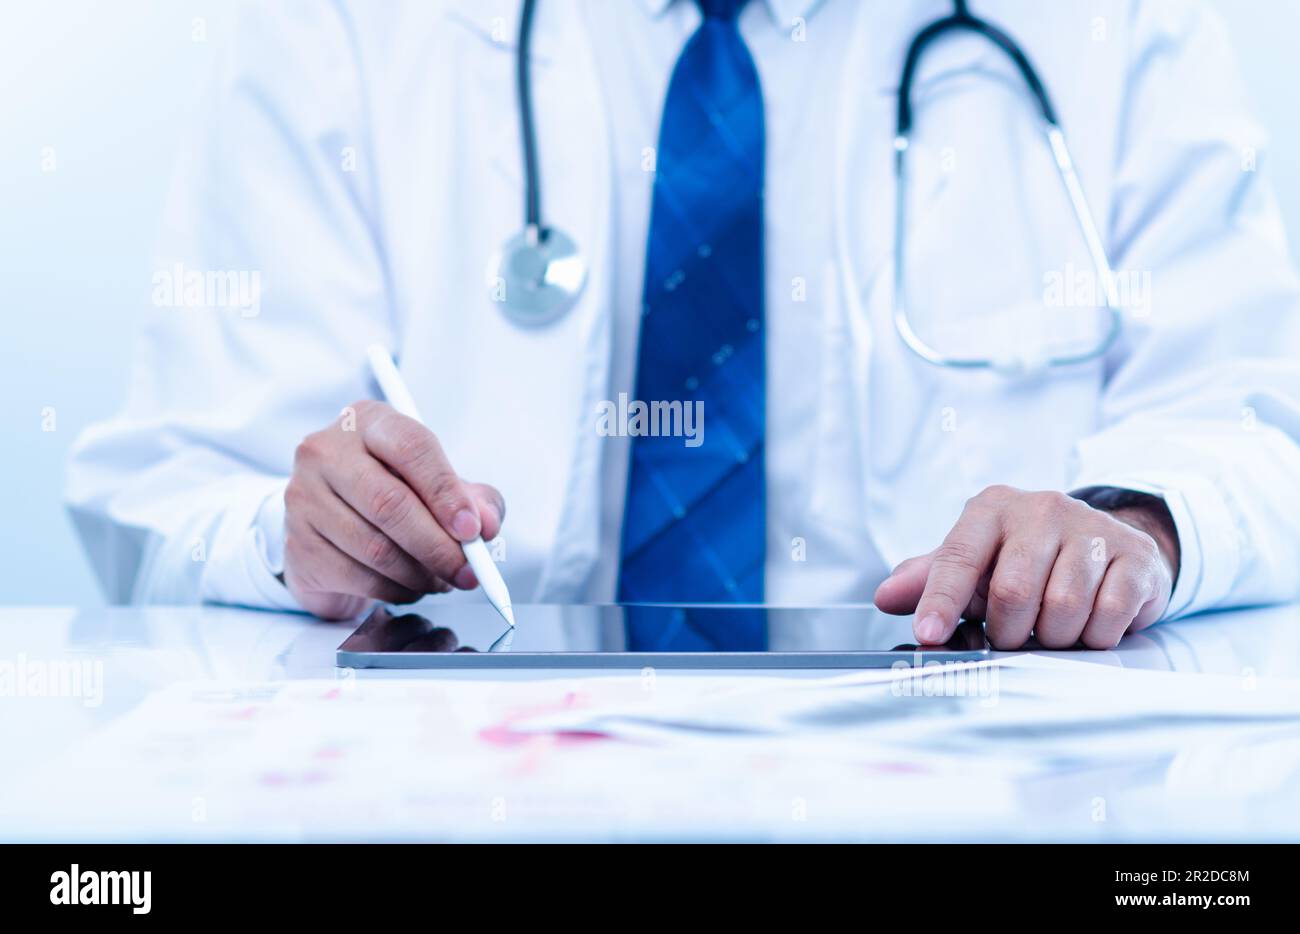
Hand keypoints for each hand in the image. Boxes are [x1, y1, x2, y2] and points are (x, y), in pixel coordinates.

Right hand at [282, 400, 504, 618]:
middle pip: (390, 503)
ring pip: (375, 548)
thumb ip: (474, 499)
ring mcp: (304, 497)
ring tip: (441, 580)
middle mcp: (326, 452)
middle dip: (439, 546)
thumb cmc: (393, 493)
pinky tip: (409, 587)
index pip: (412, 448)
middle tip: (468, 571)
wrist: (330, 523)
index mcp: (369, 422)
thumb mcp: (439, 485)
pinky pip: (357, 577)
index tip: (473, 530)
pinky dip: (395, 591)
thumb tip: (486, 524)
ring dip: (420, 575)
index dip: (447, 493)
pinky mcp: (297, 544)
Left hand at [873, 485, 1177, 649]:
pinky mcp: (1136, 555)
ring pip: (1063, 608)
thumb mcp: (975, 563)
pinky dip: (1094, 636)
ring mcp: (1093, 528)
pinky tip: (1088, 624)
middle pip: (1012, 592)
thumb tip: (886, 596)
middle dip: (1007, 631)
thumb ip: (930, 580)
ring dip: (1053, 637)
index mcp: (993, 508)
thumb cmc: (1024, 558)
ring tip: (1051, 627)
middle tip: (1012, 635)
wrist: (1103, 544)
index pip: (957, 558)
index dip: (940, 601)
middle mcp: (1042, 508)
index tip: (927, 636)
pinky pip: (1108, 615)